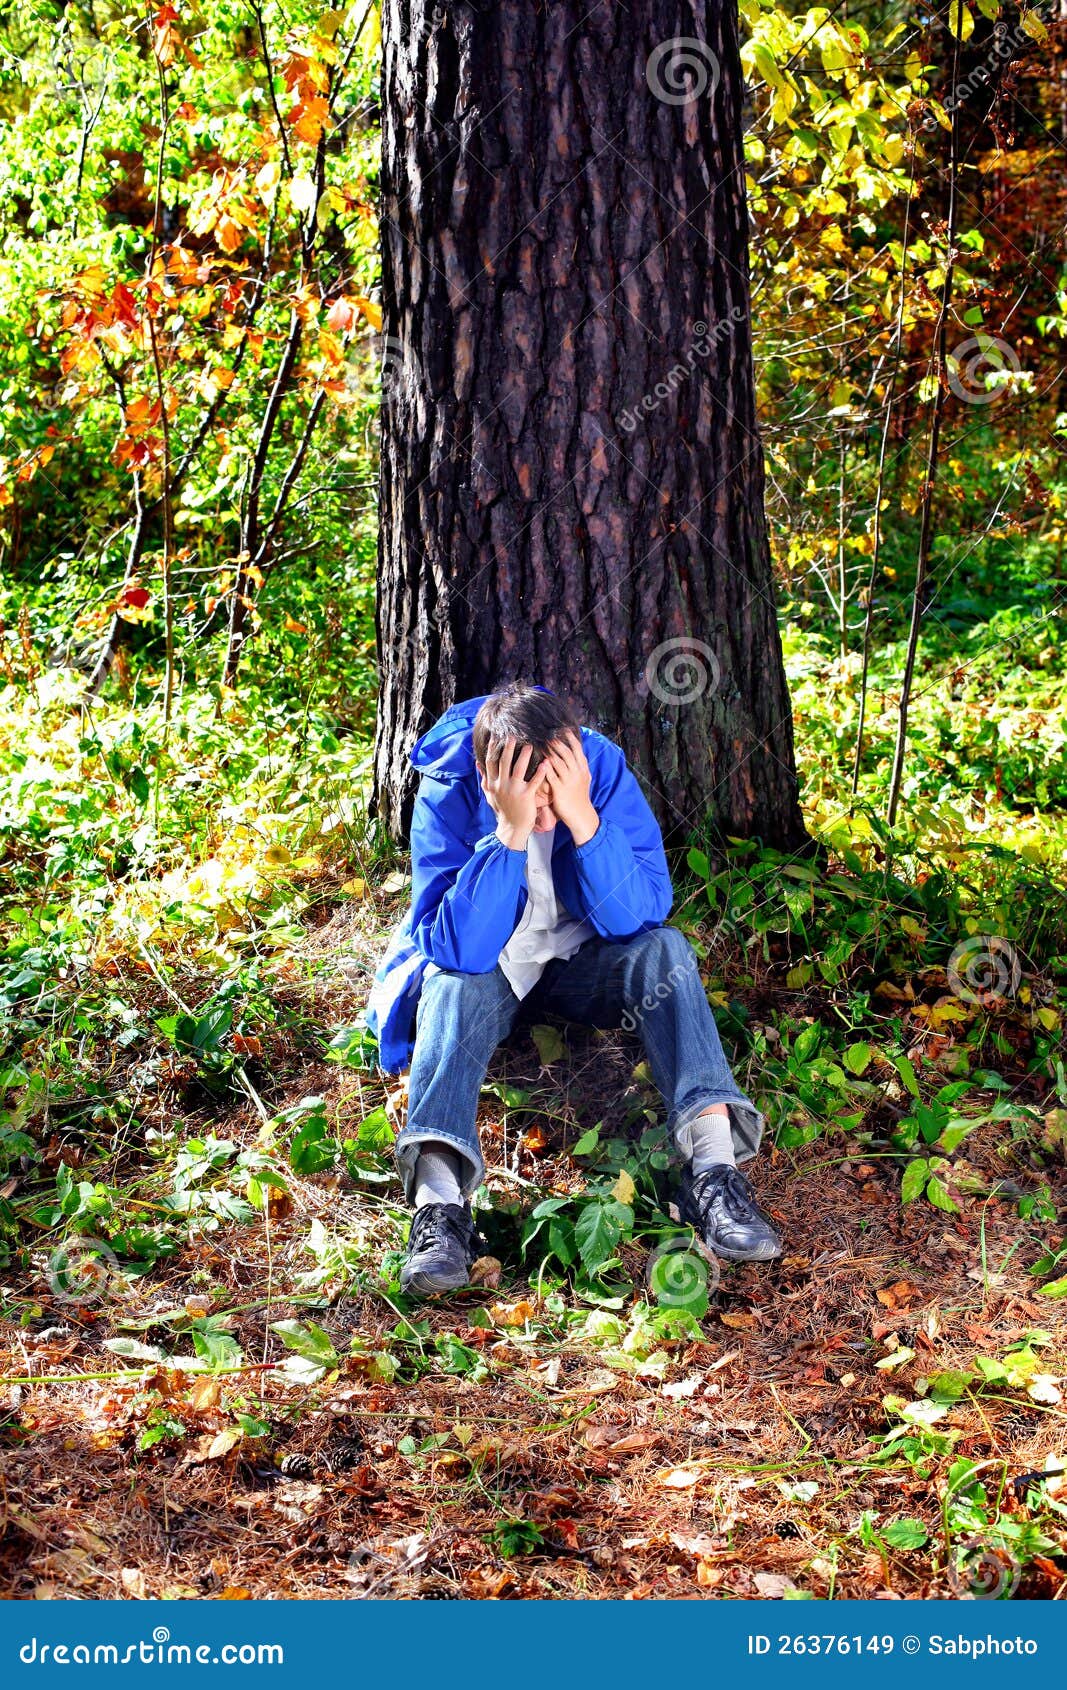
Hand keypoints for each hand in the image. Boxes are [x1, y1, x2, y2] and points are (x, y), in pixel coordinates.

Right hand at [479, 736, 549, 849]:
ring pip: (518, 769)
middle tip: (513, 735)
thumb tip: (477, 763)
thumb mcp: (490, 794)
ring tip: (530, 745)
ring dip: (524, 756)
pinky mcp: (526, 796)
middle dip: (508, 748)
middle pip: (503, 762)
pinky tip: (546, 763)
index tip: (495, 736)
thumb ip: (484, 778)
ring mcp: (513, 790)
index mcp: (492, 783)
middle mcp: (501, 785)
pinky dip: (540, 772)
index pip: (490, 762)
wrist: (512, 828)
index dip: (492, 748)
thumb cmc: (503, 810)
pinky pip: (534, 781)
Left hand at [545, 730, 597, 844]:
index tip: (563, 729)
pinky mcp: (559, 790)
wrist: (580, 815)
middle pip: (566, 753)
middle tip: (547, 734)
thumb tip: (576, 752)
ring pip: (558, 762)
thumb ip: (579, 766)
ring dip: (549, 752)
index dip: (570, 738)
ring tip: (540, 744)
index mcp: (583, 769)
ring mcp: (568, 781)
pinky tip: (539, 761)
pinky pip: (551, 776)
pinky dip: (545, 768)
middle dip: (556, 743)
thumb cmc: (579, 796)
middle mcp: (577, 773)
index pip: (577, 749)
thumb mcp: (584, 779)